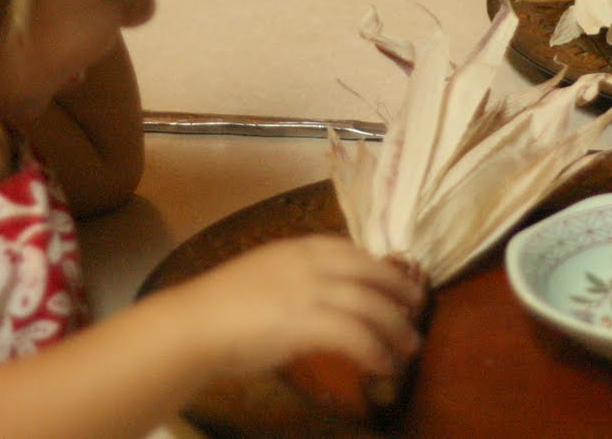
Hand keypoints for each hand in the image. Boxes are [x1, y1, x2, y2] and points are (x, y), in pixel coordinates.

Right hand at [183, 235, 425, 378]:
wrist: (193, 324)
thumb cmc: (221, 306)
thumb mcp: (267, 275)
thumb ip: (298, 279)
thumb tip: (323, 299)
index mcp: (301, 247)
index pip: (355, 251)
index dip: (382, 267)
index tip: (398, 281)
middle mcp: (312, 263)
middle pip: (373, 273)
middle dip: (400, 291)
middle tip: (417, 309)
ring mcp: (311, 291)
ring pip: (371, 305)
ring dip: (396, 327)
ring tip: (410, 346)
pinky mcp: (307, 323)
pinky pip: (356, 336)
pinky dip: (375, 350)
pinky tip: (383, 364)